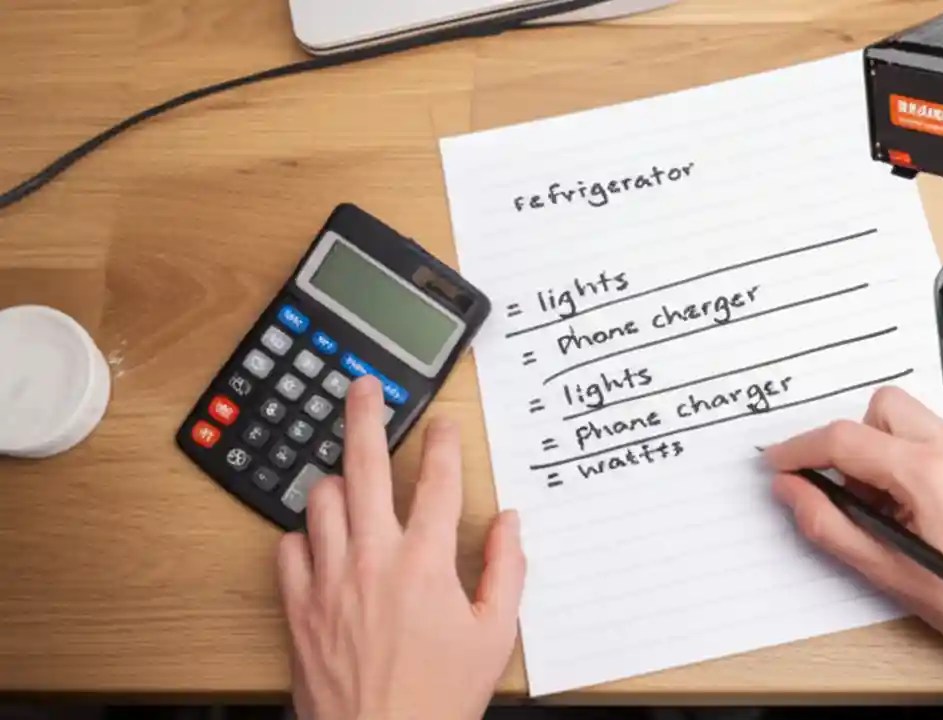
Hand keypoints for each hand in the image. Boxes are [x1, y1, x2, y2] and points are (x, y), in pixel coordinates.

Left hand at [277, 376, 525, 719]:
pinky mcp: (298, 606)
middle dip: (365, 415)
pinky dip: (303, 537)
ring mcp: (329, 579)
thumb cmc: (439, 697)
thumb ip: (506, 570)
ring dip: (336, 481)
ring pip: (320, 500)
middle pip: (365, 465)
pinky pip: (288, 549)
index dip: (442, 442)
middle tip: (363, 387)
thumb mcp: (494, 636)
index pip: (438, 480)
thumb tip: (510, 523)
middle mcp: (373, 558)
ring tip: (347, 475)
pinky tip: (320, 541)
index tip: (442, 422)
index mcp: (426, 562)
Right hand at [763, 387, 942, 670]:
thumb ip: (830, 526)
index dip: (801, 449)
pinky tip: (931, 507)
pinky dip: (924, 458)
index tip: (782, 463)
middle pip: (882, 407)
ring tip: (897, 507)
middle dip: (854, 439)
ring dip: (890, 449)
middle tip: (853, 491)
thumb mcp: (891, 574)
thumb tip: (791, 492)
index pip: (845, 440)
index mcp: (930, 475)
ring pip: (916, 420)